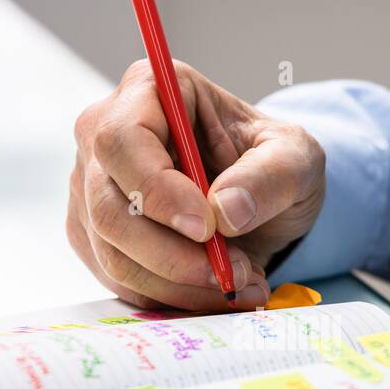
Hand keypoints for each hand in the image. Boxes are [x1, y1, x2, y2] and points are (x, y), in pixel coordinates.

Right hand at [67, 60, 324, 310]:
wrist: (261, 200)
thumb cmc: (273, 164)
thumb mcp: (297, 159)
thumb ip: (270, 177)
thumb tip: (225, 211)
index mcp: (150, 90)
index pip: (123, 140)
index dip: (157, 191)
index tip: (206, 228)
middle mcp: (106, 135)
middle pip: (109, 208)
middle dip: (173, 256)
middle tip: (234, 273)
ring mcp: (92, 188)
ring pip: (113, 255)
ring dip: (180, 285)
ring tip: (240, 281)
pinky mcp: (96, 236)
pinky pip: (120, 281)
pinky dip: (171, 297)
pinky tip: (215, 290)